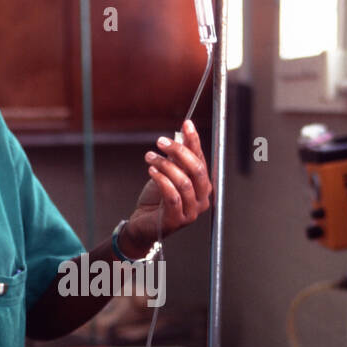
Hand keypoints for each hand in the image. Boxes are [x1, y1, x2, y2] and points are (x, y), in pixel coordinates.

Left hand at [122, 120, 211, 250]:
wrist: (143, 223)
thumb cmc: (158, 198)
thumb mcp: (169, 173)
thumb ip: (179, 156)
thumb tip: (185, 132)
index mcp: (203, 186)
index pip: (202, 159)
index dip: (195, 141)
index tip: (186, 124)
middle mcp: (203, 199)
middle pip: (197, 170)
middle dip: (179, 152)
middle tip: (161, 141)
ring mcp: (192, 211)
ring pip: (183, 182)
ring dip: (165, 165)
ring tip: (150, 157)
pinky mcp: (177, 220)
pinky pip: (172, 196)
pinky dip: (162, 180)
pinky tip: (152, 170)